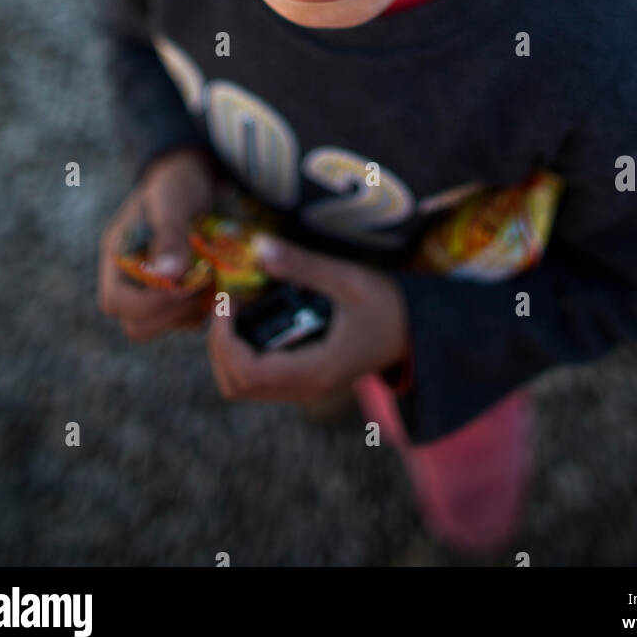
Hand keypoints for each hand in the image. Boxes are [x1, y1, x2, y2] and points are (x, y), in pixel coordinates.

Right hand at [98, 147, 216, 340]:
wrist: (194, 178)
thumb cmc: (176, 184)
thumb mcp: (171, 202)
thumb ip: (169, 236)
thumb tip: (168, 277)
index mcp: (118, 257)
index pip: (114, 300)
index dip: (144, 304)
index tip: (179, 287)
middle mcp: (131, 279)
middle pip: (136, 324)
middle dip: (170, 312)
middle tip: (200, 285)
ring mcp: (153, 289)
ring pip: (162, 326)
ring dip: (189, 312)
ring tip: (210, 280)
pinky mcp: (176, 294)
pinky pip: (186, 320)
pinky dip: (202, 309)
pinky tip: (216, 283)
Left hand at [207, 235, 410, 405]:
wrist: (417, 331)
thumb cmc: (388, 304)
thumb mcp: (347, 279)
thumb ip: (302, 266)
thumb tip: (258, 247)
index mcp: (316, 370)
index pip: (247, 372)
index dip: (223, 338)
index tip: (227, 300)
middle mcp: (306, 389)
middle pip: (236, 385)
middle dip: (219, 344)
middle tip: (226, 303)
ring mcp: (305, 389)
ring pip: (244, 386)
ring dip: (228, 350)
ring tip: (237, 309)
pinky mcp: (305, 380)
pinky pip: (260, 378)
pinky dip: (244, 353)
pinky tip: (254, 319)